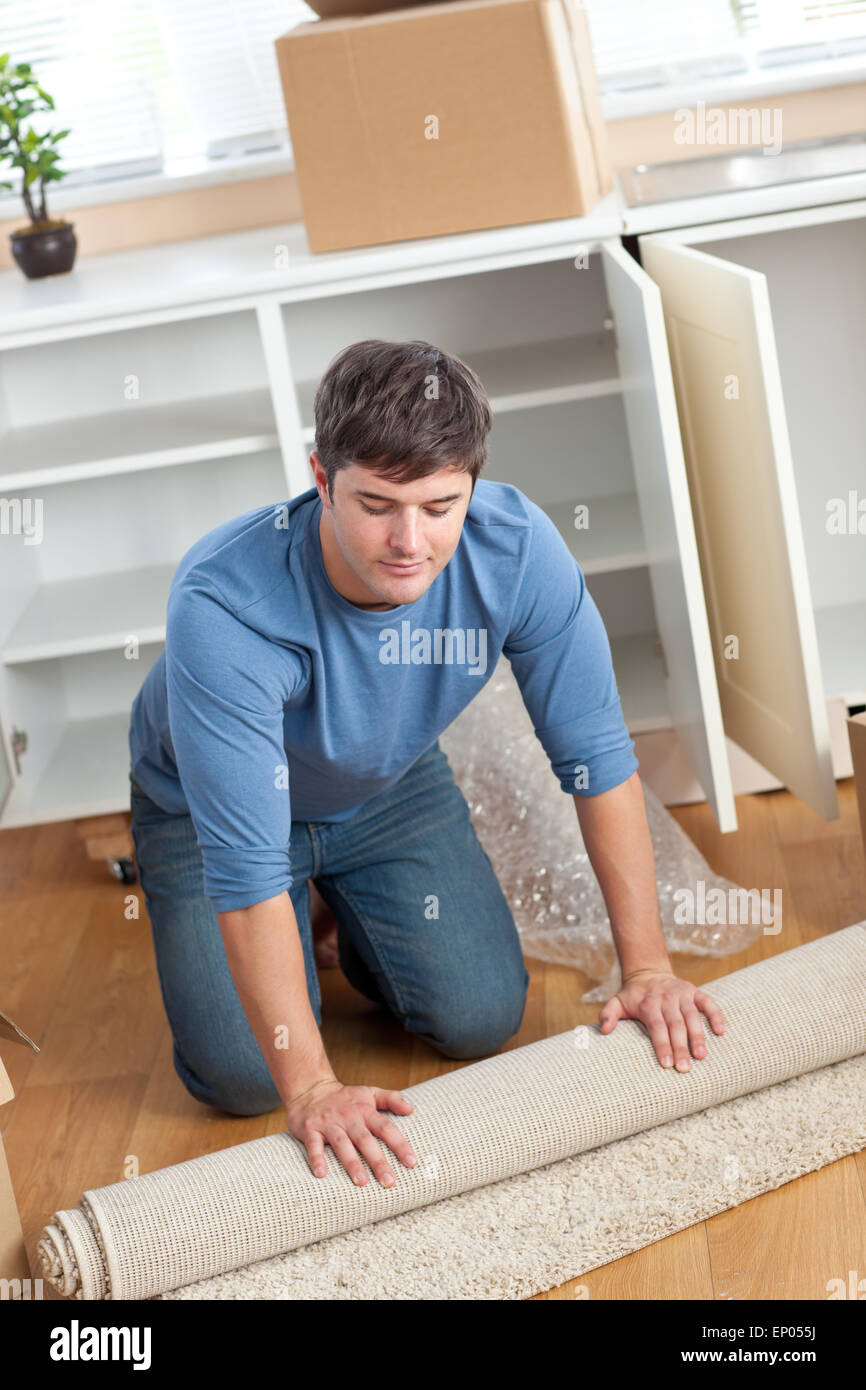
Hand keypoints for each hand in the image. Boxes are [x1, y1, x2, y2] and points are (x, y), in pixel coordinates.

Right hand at [285, 1077, 416, 1186]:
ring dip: (352, 1163)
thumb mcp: (369, 1092)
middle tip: (389, 1182)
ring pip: (342, 1144)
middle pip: (365, 1140)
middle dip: (378, 1161)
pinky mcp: (311, 1130)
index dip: (399, 1145)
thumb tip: (411, 1109)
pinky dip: (317, 1158)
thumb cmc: (345, 1097)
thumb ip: (391, 1098)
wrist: (310, 1090)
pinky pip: (314, 1145)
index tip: (411, 1163)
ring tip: (362, 1182)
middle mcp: (349, 1118)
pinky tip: (321, 1174)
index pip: (386, 1128)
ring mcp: (330, 1124)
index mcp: (365, 1111)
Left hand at [598, 969, 724, 1070]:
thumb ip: (608, 1015)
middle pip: (675, 1024)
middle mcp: (666, 998)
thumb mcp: (616, 1002)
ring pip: (692, 1015)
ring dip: (698, 1035)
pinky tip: (721, 1031)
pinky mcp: (695, 991)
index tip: (667, 1064)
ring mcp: (683, 994)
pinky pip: (708, 1002)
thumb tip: (604, 1030)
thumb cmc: (633, 997)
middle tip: (685, 1069)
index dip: (662, 1045)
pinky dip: (715, 1015)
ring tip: (701, 1056)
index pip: (656, 1026)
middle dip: (680, 1047)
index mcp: (648, 1004)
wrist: (648, 973)